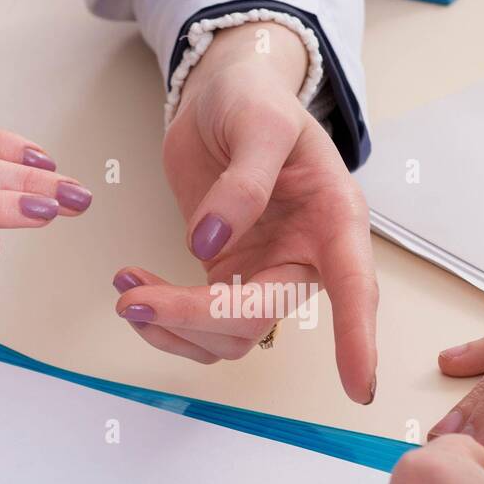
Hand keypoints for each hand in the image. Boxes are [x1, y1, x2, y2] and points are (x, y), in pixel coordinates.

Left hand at [113, 22, 377, 402]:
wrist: (224, 96)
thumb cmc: (256, 101)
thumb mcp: (259, 121)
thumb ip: (245, 181)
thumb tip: (210, 243)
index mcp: (334, 219)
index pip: (353, 287)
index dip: (356, 338)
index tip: (357, 387)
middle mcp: (306, 257)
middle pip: (259, 316)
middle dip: (195, 318)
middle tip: (134, 300)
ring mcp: (264, 273)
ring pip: (227, 335)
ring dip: (172, 326)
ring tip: (126, 288)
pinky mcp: (227, 277)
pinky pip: (199, 326)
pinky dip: (163, 320)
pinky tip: (134, 286)